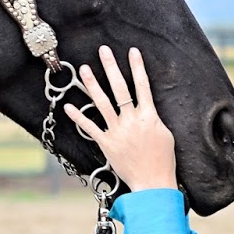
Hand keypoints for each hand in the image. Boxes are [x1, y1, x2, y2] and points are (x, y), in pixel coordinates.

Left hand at [63, 46, 177, 191]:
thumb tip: (145, 107)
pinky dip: (79, 117)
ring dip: (92, 84)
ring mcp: (117, 131)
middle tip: (104, 51)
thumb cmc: (162, 160)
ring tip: (85, 69)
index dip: (137, 67)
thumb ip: (153, 118)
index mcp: (149, 116)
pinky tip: (69, 106)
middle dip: (111, 67)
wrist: (153, 182)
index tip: (132, 51)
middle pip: (120, 88)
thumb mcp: (165, 134)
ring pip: (102, 103)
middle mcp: (131, 121)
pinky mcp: (107, 144)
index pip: (142, 86)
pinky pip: (90, 128)